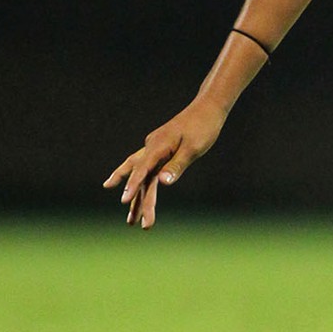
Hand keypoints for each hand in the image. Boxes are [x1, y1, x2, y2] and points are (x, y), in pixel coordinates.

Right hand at [103, 98, 226, 228]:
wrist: (208, 108)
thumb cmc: (203, 127)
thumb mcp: (193, 148)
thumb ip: (177, 166)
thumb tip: (162, 183)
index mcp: (159, 145)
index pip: (142, 168)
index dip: (132, 185)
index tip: (124, 200)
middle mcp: (152, 146)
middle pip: (139, 175)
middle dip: (135, 199)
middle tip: (131, 223)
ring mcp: (155, 148)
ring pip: (141, 174)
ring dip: (137, 195)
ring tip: (131, 220)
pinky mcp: (160, 149)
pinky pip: (148, 169)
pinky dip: (143, 184)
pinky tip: (138, 195)